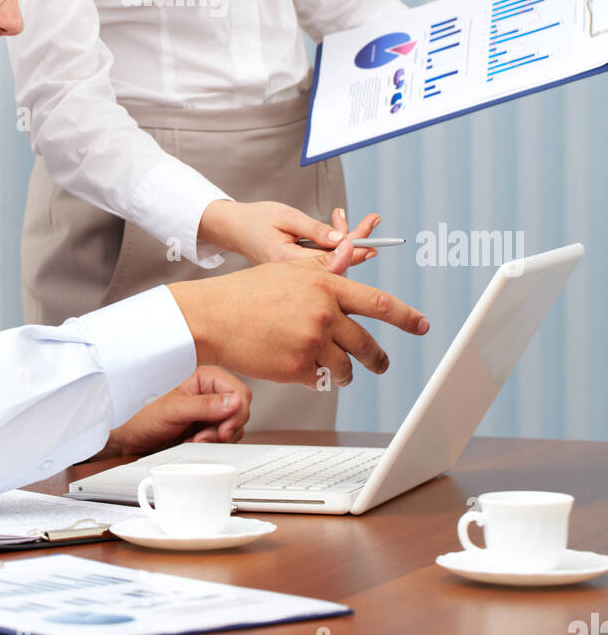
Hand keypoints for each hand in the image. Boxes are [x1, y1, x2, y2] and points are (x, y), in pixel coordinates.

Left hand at [102, 367, 250, 457]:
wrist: (131, 439)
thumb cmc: (143, 417)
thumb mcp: (174, 410)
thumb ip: (205, 406)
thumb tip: (234, 402)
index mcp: (204, 378)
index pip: (238, 391)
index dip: (237, 412)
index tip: (224, 429)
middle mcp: (210, 392)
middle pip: (240, 410)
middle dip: (226, 427)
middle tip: (207, 437)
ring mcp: (209, 410)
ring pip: (234, 425)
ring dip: (218, 438)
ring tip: (195, 440)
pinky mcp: (207, 426)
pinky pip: (224, 437)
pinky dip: (213, 444)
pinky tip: (195, 443)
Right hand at [168, 240, 428, 387]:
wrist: (212, 317)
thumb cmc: (247, 292)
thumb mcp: (289, 269)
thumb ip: (324, 265)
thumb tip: (351, 253)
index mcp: (326, 285)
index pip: (379, 302)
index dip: (406, 316)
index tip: (422, 325)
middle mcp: (323, 313)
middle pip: (368, 344)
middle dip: (377, 359)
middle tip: (380, 364)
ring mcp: (311, 342)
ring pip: (346, 367)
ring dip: (345, 372)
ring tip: (335, 369)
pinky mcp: (297, 368)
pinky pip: (322, 381)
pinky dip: (317, 379)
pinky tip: (303, 369)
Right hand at [198, 198, 381, 267]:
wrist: (231, 229)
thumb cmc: (254, 220)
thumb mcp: (285, 217)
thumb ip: (315, 230)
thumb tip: (344, 241)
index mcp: (288, 262)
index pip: (331, 262)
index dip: (356, 251)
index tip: (374, 240)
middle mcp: (294, 275)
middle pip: (336, 264)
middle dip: (356, 241)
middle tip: (372, 219)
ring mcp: (296, 276)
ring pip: (331, 263)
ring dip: (345, 240)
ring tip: (342, 214)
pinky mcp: (298, 272)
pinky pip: (322, 261)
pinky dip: (332, 243)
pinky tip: (334, 224)